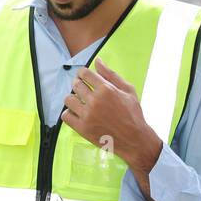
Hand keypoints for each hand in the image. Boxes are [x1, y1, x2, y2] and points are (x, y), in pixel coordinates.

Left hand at [59, 57, 161, 175]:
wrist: (134, 139)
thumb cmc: (133, 114)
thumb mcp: (128, 90)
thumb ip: (111, 74)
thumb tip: (98, 60)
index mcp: (107, 89)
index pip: (85, 73)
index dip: (83, 73)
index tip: (84, 77)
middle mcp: (95, 101)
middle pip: (76, 85)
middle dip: (78, 84)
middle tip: (83, 89)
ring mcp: (87, 115)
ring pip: (68, 99)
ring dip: (73, 98)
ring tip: (80, 102)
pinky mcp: (82, 128)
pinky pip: (66, 116)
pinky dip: (69, 113)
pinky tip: (77, 113)